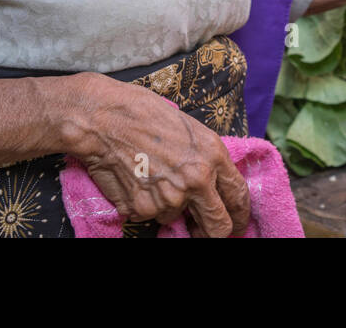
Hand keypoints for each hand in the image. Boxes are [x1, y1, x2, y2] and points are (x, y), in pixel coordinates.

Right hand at [64, 73, 249, 236]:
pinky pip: (149, 214)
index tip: (237, 224)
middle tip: (204, 230)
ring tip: (151, 177)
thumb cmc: (145, 114)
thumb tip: (214, 186)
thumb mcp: (191, 129)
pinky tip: (135, 179)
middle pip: (218, 227)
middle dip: (213, 232)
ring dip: (166, 206)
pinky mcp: (143, 209)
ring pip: (175, 217)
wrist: (105, 118)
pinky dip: (143, 203)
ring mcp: (169, 198)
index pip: (239, 197)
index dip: (240, 216)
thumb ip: (206, 159)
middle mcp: (196, 181)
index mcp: (213, 156)